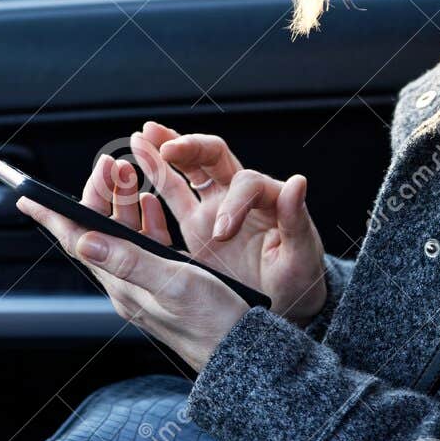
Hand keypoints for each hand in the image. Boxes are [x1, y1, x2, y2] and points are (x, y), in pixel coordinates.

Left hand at [14, 155, 249, 371]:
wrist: (239, 351)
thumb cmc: (211, 322)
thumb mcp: (171, 284)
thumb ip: (128, 261)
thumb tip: (84, 241)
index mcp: (123, 283)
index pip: (78, 242)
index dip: (52, 217)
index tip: (29, 197)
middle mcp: (128, 282)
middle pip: (99, 229)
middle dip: (99, 193)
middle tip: (108, 164)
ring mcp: (147, 280)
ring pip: (123, 232)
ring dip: (122, 199)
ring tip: (128, 171)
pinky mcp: (167, 279)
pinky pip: (146, 242)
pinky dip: (146, 217)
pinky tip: (151, 202)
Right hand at [128, 122, 326, 324]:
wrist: (284, 304)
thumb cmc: (298, 281)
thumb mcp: (302, 257)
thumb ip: (296, 220)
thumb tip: (298, 181)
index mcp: (269, 199)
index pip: (248, 183)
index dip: (233, 203)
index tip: (222, 234)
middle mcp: (241, 195)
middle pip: (215, 155)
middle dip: (191, 148)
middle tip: (168, 148)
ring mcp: (217, 206)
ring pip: (191, 167)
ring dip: (167, 149)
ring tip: (142, 136)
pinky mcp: (198, 223)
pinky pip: (175, 193)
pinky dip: (157, 175)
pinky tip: (137, 166)